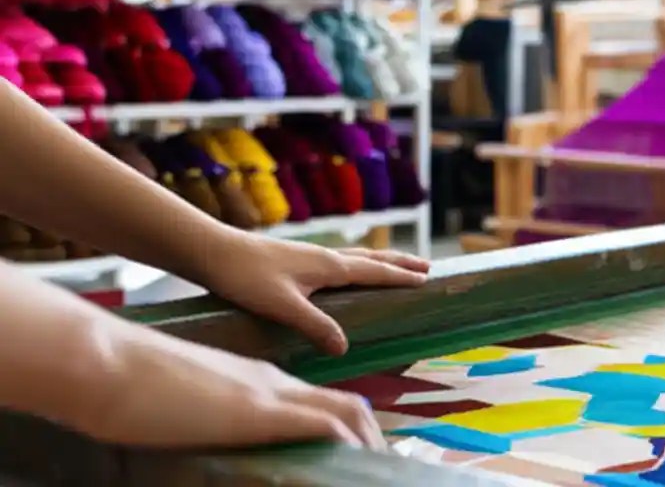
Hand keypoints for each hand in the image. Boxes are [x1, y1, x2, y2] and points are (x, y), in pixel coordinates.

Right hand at [81, 320, 384, 448]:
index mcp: (261, 381)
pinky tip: (358, 461)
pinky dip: (347, 442)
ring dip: (371, 444)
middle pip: (350, 406)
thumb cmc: (133, 389)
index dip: (354, 430)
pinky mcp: (256, 410)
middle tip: (386, 469)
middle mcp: (275, 383)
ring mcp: (268, 394)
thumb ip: (215, 424)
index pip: (326, 403)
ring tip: (384, 470)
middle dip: (374, 440)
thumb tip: (220, 445)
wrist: (109, 362)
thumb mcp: (189, 409)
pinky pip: (321, 422)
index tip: (366, 457)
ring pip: (348, 412)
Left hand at [199, 234, 429, 355]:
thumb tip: (345, 348)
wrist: (213, 252)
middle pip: (372, 259)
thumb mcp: (282, 306)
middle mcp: (326, 257)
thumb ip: (315, 326)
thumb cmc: (246, 277)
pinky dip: (360, 264)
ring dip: (382, 262)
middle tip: (427, 267)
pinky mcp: (298, 259)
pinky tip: (349, 272)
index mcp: (329, 267)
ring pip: (357, 257)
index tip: (427, 279)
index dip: (401, 278)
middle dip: (400, 264)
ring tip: (398, 265)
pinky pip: (342, 261)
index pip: (374, 272)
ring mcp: (312, 256)